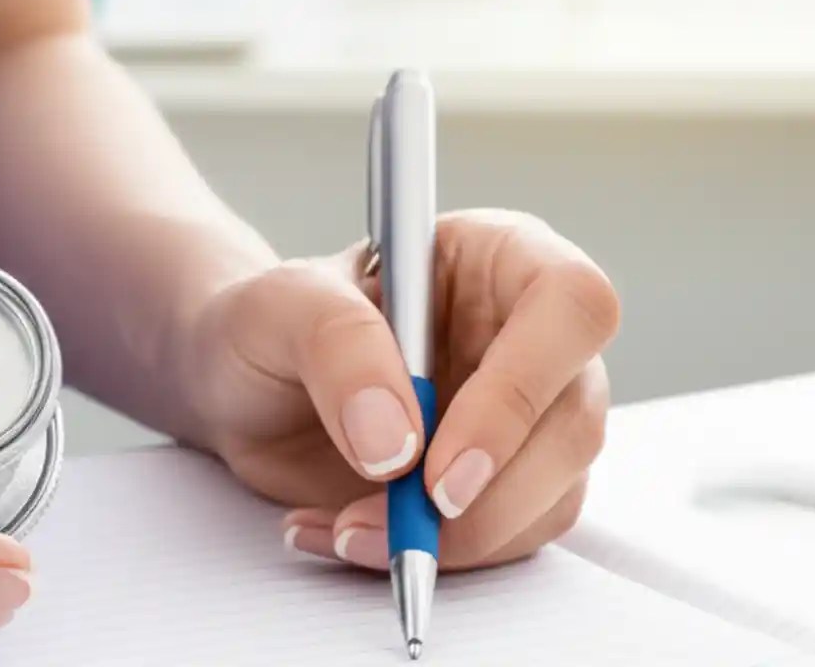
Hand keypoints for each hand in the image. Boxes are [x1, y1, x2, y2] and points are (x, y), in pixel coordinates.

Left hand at [188, 209, 619, 570]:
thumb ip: (339, 348)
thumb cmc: (267, 324)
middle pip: (574, 420)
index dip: (521, 389)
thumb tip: (398, 443)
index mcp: (496, 258)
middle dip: (487, 494)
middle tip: (398, 524)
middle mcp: (527, 336)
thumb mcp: (280, 306)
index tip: (437, 461)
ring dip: (457, 539)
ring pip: (552, 494)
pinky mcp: (500, 482)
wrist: (240, 391)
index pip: (570, 303)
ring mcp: (523, 415)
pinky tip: (348, 534)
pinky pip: (507, 538)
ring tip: (347, 528)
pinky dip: (432, 556)